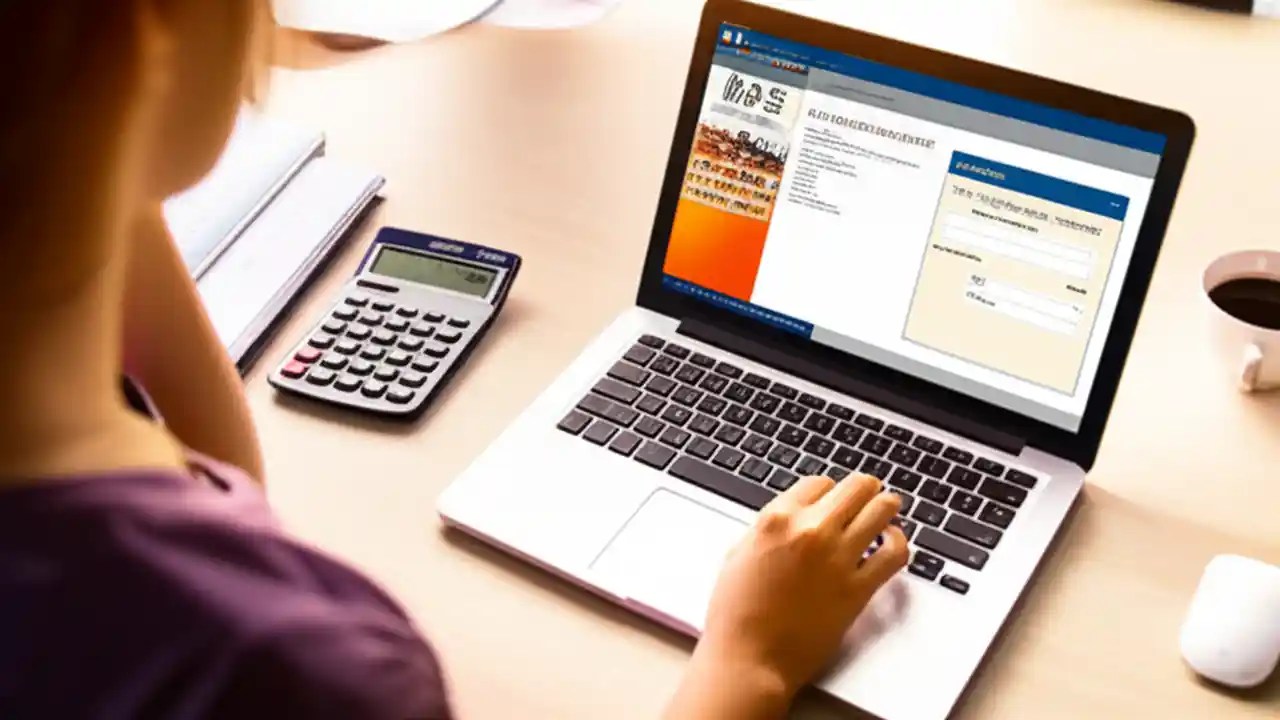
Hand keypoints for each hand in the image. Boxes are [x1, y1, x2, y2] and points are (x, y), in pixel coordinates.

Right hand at [701, 474, 907, 698]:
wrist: (749, 659)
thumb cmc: (735, 615)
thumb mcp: (738, 554)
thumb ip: (767, 531)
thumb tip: (788, 522)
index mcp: (777, 519)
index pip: (820, 483)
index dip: (829, 492)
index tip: (832, 502)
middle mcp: (811, 530)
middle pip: (858, 486)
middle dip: (864, 492)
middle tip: (867, 500)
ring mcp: (838, 558)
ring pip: (883, 509)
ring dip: (886, 509)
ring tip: (886, 515)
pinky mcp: (858, 589)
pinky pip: (895, 552)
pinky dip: (899, 542)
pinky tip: (891, 543)